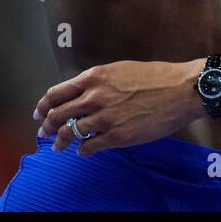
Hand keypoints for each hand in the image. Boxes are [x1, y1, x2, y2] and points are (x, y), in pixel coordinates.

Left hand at [32, 59, 199, 155]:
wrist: (181, 90)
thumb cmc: (156, 77)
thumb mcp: (120, 70)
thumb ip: (99, 82)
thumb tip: (83, 95)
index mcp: (94, 77)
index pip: (56, 93)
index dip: (44, 105)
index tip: (39, 112)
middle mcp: (94, 97)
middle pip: (58, 115)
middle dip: (47, 126)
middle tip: (43, 133)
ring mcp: (104, 118)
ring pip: (70, 133)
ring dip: (61, 142)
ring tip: (59, 147)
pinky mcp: (117, 136)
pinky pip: (89, 147)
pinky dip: (83, 151)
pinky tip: (83, 152)